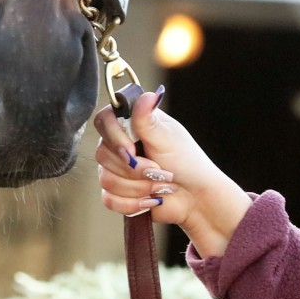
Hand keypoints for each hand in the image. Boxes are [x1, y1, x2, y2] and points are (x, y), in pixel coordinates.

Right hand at [93, 89, 252, 258]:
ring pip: (105, 179)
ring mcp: (117, 170)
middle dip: (134, 169)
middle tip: (158, 170)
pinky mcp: (118, 193)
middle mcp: (120, 145)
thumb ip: (147, 119)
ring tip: (159, 185)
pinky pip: (108, 199)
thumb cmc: (188, 163)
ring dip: (138, 187)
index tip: (132, 149)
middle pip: (102, 154)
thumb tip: (146, 94)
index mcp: (130, 125)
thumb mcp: (167, 138)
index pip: (102, 121)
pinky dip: (131, 203)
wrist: (197, 199)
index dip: (113, 137)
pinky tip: (150, 200)